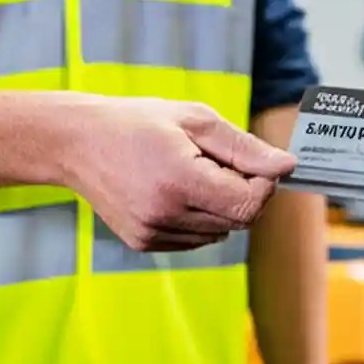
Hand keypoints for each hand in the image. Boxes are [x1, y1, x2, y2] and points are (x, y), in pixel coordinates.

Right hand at [60, 95, 297, 251]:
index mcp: (180, 181)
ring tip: (191, 174)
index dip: (263, 185)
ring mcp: (152, 233)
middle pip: (238, 220)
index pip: (249, 203)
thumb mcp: (195, 120)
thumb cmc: (138, 122)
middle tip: (219, 163)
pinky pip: (195, 239)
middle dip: (243, 193)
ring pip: (219, 232)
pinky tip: (175, 192)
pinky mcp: (144, 243)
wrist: (76, 142)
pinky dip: (199, 218)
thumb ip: (244, 147)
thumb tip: (287, 166)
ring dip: (220, 206)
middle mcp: (165, 214)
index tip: (254, 164)